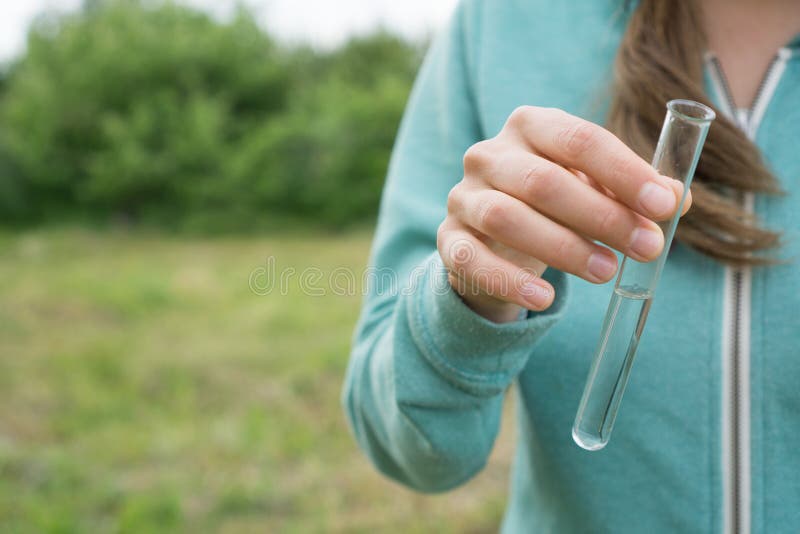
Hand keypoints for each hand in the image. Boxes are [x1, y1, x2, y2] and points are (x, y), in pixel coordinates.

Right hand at [437, 106, 690, 322]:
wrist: (494, 235)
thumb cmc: (556, 203)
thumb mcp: (595, 188)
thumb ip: (632, 191)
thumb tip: (677, 199)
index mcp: (531, 126)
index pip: (578, 139)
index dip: (624, 172)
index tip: (663, 206)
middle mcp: (489, 155)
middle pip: (543, 181)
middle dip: (602, 216)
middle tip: (648, 247)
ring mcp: (463, 196)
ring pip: (505, 218)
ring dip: (562, 248)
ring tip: (606, 272)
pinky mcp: (449, 240)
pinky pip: (471, 260)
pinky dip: (509, 281)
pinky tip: (544, 299)